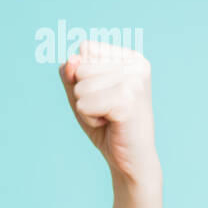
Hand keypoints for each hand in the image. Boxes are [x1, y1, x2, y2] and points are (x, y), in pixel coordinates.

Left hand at [59, 39, 160, 188]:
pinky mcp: (127, 101)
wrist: (131, 158)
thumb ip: (71, 73)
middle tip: (106, 109)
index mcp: (129, 56)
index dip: (82, 75)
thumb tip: (71, 60)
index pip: (85, 49)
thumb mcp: (81, 94)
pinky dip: (89, 119)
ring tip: (108, 116)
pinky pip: (84, 105)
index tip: (103, 93)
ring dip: (86, 108)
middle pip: (81, 68)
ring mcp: (134, 81)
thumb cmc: (106, 124)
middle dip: (84, 94)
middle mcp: (136, 64)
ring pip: (80, 87)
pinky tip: (110, 124)